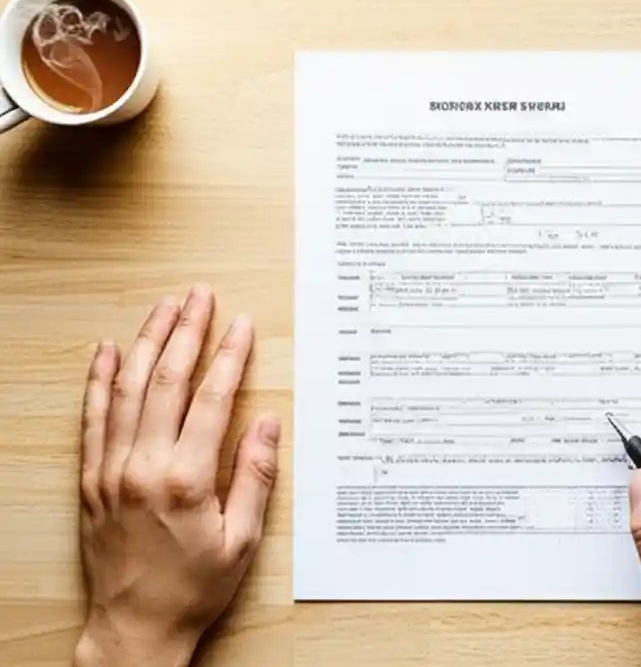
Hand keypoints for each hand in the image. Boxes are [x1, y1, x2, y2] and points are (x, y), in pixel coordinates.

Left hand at [74, 286, 279, 666]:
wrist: (135, 626)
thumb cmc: (194, 587)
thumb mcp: (243, 539)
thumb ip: (255, 477)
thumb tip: (265, 423)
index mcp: (185, 479)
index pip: (210, 400)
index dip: (228, 356)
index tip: (240, 325)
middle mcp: (142, 467)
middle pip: (164, 381)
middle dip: (185, 332)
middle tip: (199, 296)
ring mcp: (110, 470)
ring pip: (126, 389)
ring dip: (145, 343)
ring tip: (163, 308)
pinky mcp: (91, 480)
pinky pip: (93, 417)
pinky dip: (98, 380)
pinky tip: (106, 351)